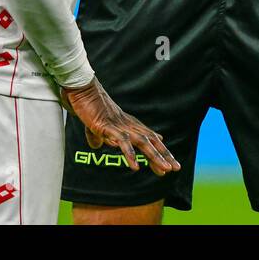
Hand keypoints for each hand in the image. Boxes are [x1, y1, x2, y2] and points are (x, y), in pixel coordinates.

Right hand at [60, 77, 180, 176]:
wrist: (82, 89)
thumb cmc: (88, 105)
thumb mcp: (95, 125)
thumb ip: (98, 136)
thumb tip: (96, 145)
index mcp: (127, 124)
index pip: (148, 138)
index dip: (159, 150)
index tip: (169, 162)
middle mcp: (128, 124)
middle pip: (150, 140)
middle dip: (164, 155)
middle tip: (176, 168)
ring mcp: (119, 125)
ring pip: (143, 142)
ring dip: (155, 156)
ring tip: (164, 170)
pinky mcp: (108, 127)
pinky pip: (123, 142)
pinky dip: (131, 155)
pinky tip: (136, 167)